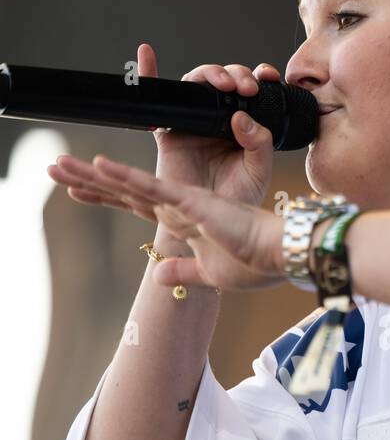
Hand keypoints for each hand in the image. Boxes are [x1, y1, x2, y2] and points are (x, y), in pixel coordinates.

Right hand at [46, 43, 283, 215]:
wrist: (213, 224)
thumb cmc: (237, 199)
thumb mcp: (259, 169)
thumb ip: (259, 142)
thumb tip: (242, 116)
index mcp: (243, 124)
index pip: (250, 91)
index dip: (258, 76)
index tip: (268, 76)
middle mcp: (217, 119)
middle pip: (222, 82)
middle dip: (235, 74)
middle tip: (245, 86)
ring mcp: (192, 123)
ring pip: (195, 86)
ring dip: (208, 74)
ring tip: (222, 83)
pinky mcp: (168, 133)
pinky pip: (155, 103)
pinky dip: (149, 76)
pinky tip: (146, 54)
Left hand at [54, 152, 287, 291]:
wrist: (283, 256)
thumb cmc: (257, 263)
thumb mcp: (209, 275)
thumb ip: (182, 273)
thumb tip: (156, 276)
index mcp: (184, 221)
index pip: (135, 205)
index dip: (105, 196)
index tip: (76, 189)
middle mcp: (180, 206)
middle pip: (125, 190)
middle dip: (89, 180)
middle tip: (55, 167)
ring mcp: (185, 202)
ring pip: (132, 184)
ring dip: (95, 175)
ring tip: (62, 163)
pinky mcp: (194, 204)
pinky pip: (154, 188)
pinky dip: (128, 177)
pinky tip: (101, 166)